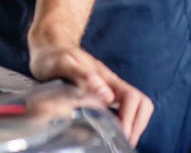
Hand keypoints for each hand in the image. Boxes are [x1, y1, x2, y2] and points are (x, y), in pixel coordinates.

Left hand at [29, 44, 152, 146]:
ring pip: (135, 108)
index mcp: (106, 77)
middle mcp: (111, 84)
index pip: (133, 99)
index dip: (130, 119)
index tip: (120, 133)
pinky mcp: (102, 95)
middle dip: (136, 125)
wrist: (49, 48)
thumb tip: (107, 95)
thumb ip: (82, 76)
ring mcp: (108, 89)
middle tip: (122, 141)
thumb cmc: (54, 57)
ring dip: (132, 126)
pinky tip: (109, 132)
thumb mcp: (63, 64)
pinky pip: (121, 111)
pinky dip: (121, 124)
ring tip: (117, 140)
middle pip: (141, 105)